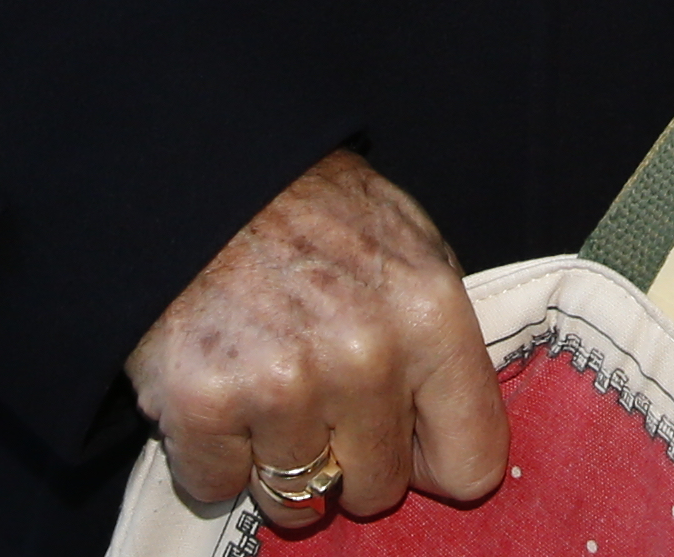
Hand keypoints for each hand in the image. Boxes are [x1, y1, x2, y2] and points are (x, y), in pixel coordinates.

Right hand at [126, 151, 502, 526]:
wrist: (203, 171)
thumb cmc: (312, 213)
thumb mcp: (409, 247)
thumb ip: (439, 343)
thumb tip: (451, 439)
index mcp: (429, 316)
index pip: (471, 463)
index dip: (435, 461)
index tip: (408, 444)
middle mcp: (364, 358)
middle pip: (379, 490)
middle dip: (351, 459)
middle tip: (320, 401)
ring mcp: (282, 386)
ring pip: (298, 501)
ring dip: (279, 463)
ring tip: (266, 394)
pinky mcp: (203, 405)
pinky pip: (217, 486)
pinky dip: (213, 456)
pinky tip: (217, 394)